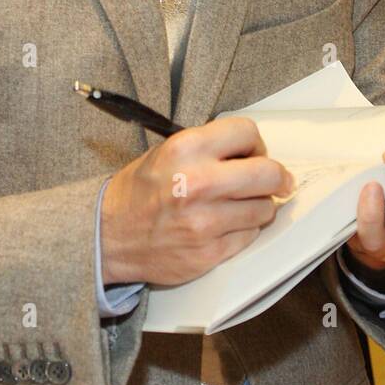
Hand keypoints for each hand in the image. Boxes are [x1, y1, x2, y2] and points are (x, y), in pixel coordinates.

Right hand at [100, 117, 294, 286]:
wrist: (108, 236)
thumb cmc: (139, 193)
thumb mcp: (167, 152)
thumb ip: (210, 148)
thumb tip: (253, 154)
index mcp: (185, 149)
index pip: (246, 132)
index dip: (255, 143)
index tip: (254, 154)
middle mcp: (197, 183)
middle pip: (268, 172)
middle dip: (277, 176)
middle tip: (276, 180)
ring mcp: (205, 221)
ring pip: (265, 208)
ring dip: (260, 206)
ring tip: (241, 205)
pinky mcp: (209, 252)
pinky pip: (249, 236)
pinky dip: (244, 230)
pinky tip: (226, 225)